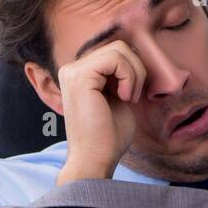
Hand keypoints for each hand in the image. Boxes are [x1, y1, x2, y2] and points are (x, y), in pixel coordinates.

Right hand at [55, 39, 146, 184]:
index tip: (130, 97)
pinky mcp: (79, 76)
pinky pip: (116, 59)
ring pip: (119, 50)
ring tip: (127, 98)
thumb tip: (136, 54)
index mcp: (79, 75)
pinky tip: (123, 97)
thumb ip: (121, 76)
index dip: (132, 70)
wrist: (95, 160)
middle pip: (118, 47)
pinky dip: (129, 77)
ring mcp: (73, 72)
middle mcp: (72, 70)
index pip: (114, 53)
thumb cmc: (108, 137)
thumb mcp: (118, 97)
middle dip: (136, 70)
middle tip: (132, 97)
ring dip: (134, 74)